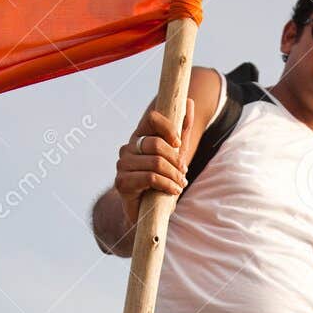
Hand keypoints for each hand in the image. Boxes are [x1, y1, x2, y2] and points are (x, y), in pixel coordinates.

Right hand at [115, 100, 194, 227]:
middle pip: (156, 143)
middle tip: (183, 173)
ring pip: (156, 163)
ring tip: (179, 185)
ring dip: (174, 176)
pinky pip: (150, 178)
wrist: (149, 210)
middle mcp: (128, 148)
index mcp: (140, 137)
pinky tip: (172, 191)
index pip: (152, 118)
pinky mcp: (121, 182)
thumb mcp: (176, 154)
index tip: (178, 144)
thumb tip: (190, 102)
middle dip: (175, 160)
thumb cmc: (162, 180)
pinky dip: (167, 185)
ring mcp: (122, 165)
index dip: (169, 128)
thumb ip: (183, 130)